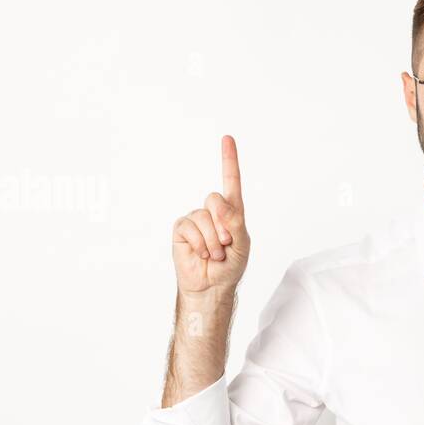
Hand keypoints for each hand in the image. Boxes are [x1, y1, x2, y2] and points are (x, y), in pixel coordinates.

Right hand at [172, 135, 250, 296]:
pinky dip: (200, 244)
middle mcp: (212, 211)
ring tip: (215, 254)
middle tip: (226, 244)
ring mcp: (195, 219)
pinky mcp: (182, 229)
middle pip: (216, 200)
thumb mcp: (242, 244)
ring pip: (204, 217)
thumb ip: (235, 221)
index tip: (227, 138)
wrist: (212, 286)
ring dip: (213, 241)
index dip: (228, 160)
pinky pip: (190, 227)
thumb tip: (218, 203)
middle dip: (223, 225)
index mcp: (231, 211)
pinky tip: (202, 254)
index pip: (231, 181)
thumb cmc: (230, 267)